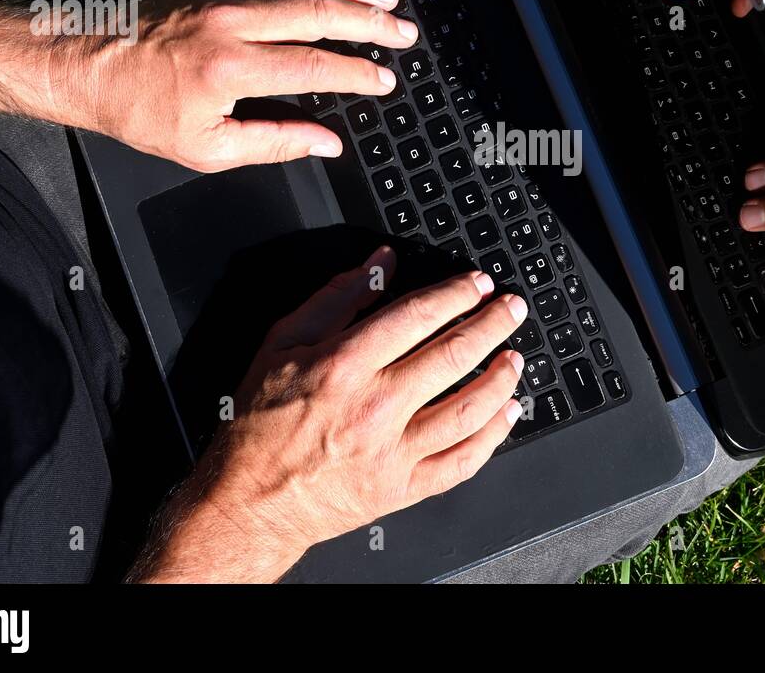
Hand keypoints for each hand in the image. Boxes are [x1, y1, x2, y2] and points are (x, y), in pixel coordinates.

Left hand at [56, 0, 417, 172]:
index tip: (386, 79)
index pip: (315, 65)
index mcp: (231, 70)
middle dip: (370, 24)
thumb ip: (273, 143)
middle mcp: (232, 23)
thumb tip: (327, 142)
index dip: (358, 73)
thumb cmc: (139, 111)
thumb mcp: (204, 149)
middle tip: (404, 33)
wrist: (81, 63)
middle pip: (319, 13)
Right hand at [134, 247, 527, 582]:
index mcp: (344, 366)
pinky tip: (506, 414)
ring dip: (501, 379)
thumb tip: (380, 263)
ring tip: (515, 357)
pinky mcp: (403, 489)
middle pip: (452, 356)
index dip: (456, 294)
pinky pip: (462, 461)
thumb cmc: (260, 424)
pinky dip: (493, 435)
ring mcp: (393, 452)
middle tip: (512, 309)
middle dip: (492, 325)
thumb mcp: (282, 344)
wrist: (249, 502)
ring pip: (467, 409)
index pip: (417, 316)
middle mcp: (374, 408)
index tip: (478, 284)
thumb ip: (337, 298)